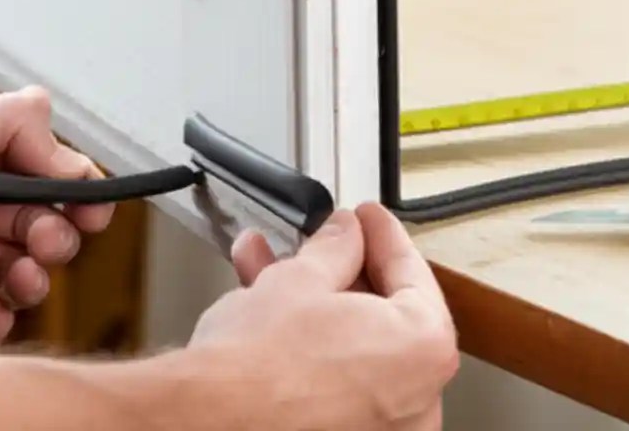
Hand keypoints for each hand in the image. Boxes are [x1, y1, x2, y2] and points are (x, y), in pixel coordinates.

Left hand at [0, 87, 112, 344]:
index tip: (90, 206)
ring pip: (18, 273)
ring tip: (19, 278)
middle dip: (54, 235)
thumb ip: (11, 125)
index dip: (70, 190)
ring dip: (31, 278)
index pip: (38, 174)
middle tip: (45, 242)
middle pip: (36, 226)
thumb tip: (64, 137)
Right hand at [189, 203, 458, 430]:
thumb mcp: (300, 279)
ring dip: (312, 300)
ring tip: (272, 264)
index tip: (367, 218)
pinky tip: (268, 310)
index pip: (415, 276)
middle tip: (324, 240)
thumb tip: (345, 236)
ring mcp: (379, 427)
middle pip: (383, 314)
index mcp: (423, 352)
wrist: (205, 421)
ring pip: (350, 346)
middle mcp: (415, 400)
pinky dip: (309, 345)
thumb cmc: (257, 368)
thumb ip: (336, 248)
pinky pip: (334, 379)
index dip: (384, 235)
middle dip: (341, 269)